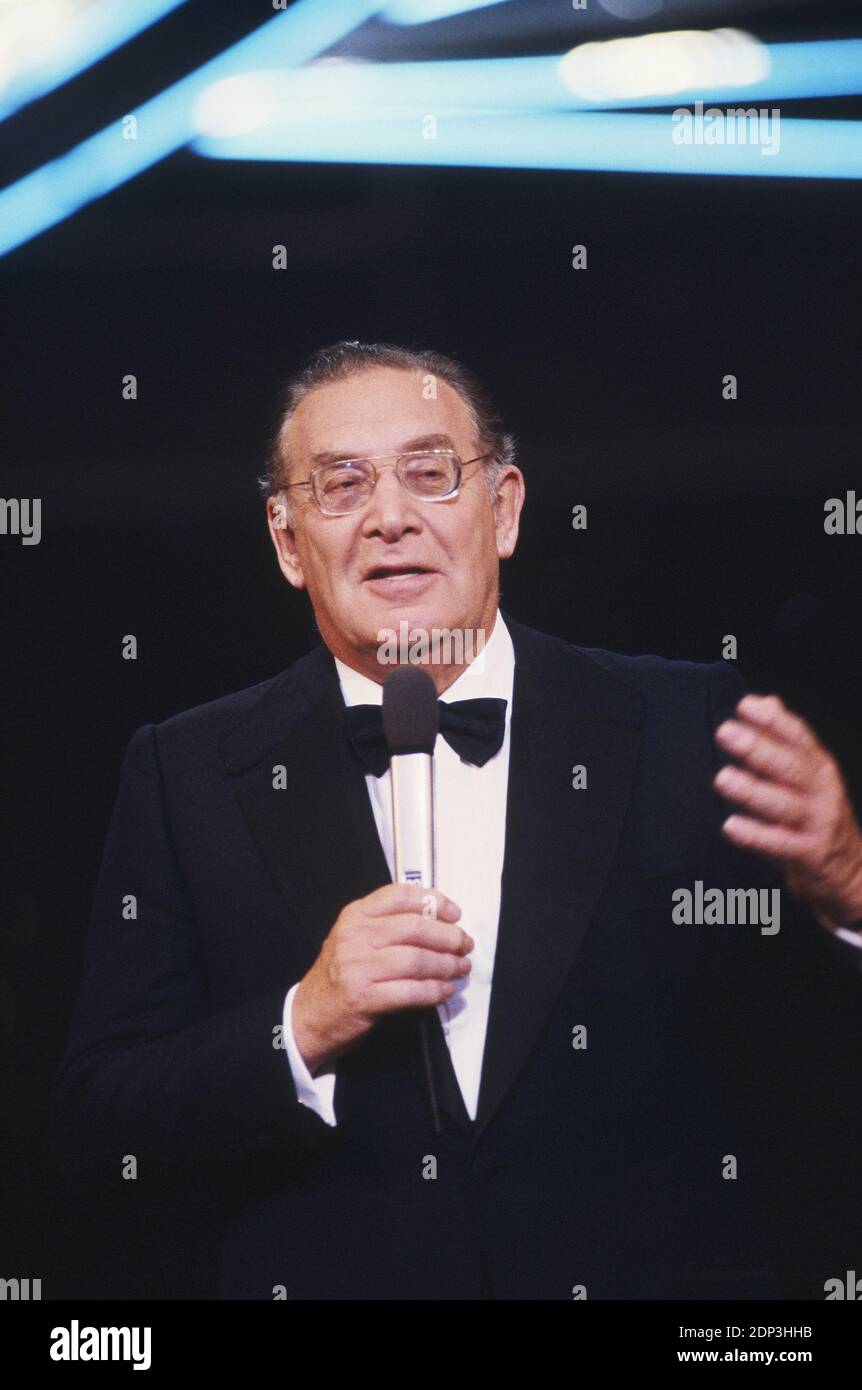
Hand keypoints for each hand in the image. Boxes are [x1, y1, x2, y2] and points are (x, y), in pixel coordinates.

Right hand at [292, 884, 472, 1074]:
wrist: (308, 1016)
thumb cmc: (340, 975)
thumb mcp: (354, 938)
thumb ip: (387, 925)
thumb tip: (439, 921)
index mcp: (354, 916)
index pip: (400, 896)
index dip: (434, 901)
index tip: (455, 913)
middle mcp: (354, 937)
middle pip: (415, 928)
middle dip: (448, 936)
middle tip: (464, 944)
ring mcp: (358, 967)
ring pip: (417, 959)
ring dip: (446, 965)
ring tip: (460, 968)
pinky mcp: (364, 998)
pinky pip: (411, 991)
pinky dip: (435, 991)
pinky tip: (445, 990)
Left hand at [713, 693, 861, 927]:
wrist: (851, 870)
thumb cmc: (817, 812)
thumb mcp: (809, 772)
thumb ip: (785, 738)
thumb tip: (764, 700)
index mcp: (819, 766)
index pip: (798, 737)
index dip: (773, 721)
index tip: (744, 706)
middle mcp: (822, 790)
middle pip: (790, 766)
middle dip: (758, 748)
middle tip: (725, 732)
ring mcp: (818, 823)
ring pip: (784, 804)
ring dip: (752, 791)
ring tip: (722, 778)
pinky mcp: (809, 854)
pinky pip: (780, 844)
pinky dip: (755, 836)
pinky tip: (730, 826)